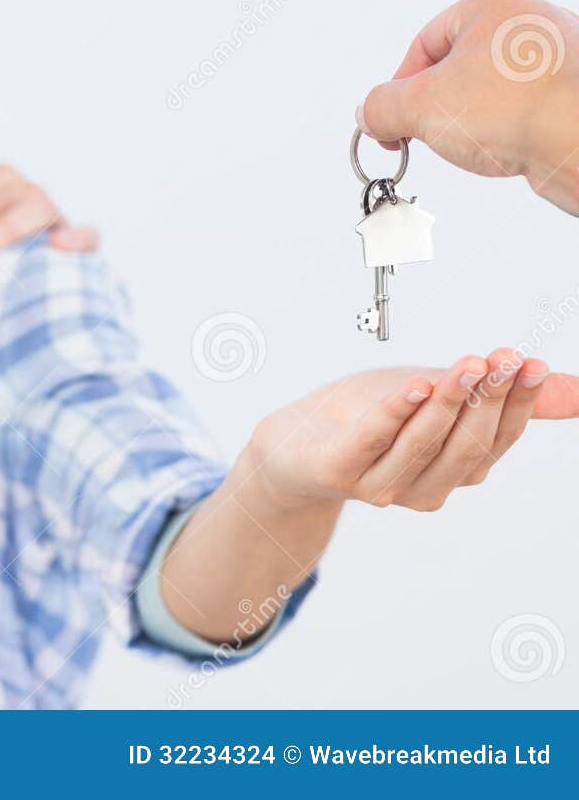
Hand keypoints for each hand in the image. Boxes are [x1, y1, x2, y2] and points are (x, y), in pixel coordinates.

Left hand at [246, 349, 577, 513]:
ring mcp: (381, 484)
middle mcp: (425, 486)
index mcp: (455, 470)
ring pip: (425, 443)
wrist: (294, 445)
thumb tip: (573, 388)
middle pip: (467, 443)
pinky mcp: (340, 471)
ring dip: (450, 402)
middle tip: (506, 358)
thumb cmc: (369, 417)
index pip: (498, 438)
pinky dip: (395, 413)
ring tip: (469, 365)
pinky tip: (413, 386)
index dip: (520, 403)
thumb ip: (497, 396)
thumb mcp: (439, 399)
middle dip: (491, 399)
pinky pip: (372, 440)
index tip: (532, 365)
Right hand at [356, 0, 578, 213]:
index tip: (391, 117)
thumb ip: (381, 106)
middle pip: (458, 65)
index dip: (400, 84)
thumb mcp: (420, 106)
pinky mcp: (571, 95)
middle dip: (436, 104)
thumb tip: (372, 112)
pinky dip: (506, 130)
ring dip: (471, 119)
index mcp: (494, 5)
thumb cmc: (521, 107)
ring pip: (491, 90)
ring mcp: (558, 59)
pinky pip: (523, 110)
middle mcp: (531, 23)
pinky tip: (505, 147)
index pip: (425, 42)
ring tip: (472, 141)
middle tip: (426, 131)